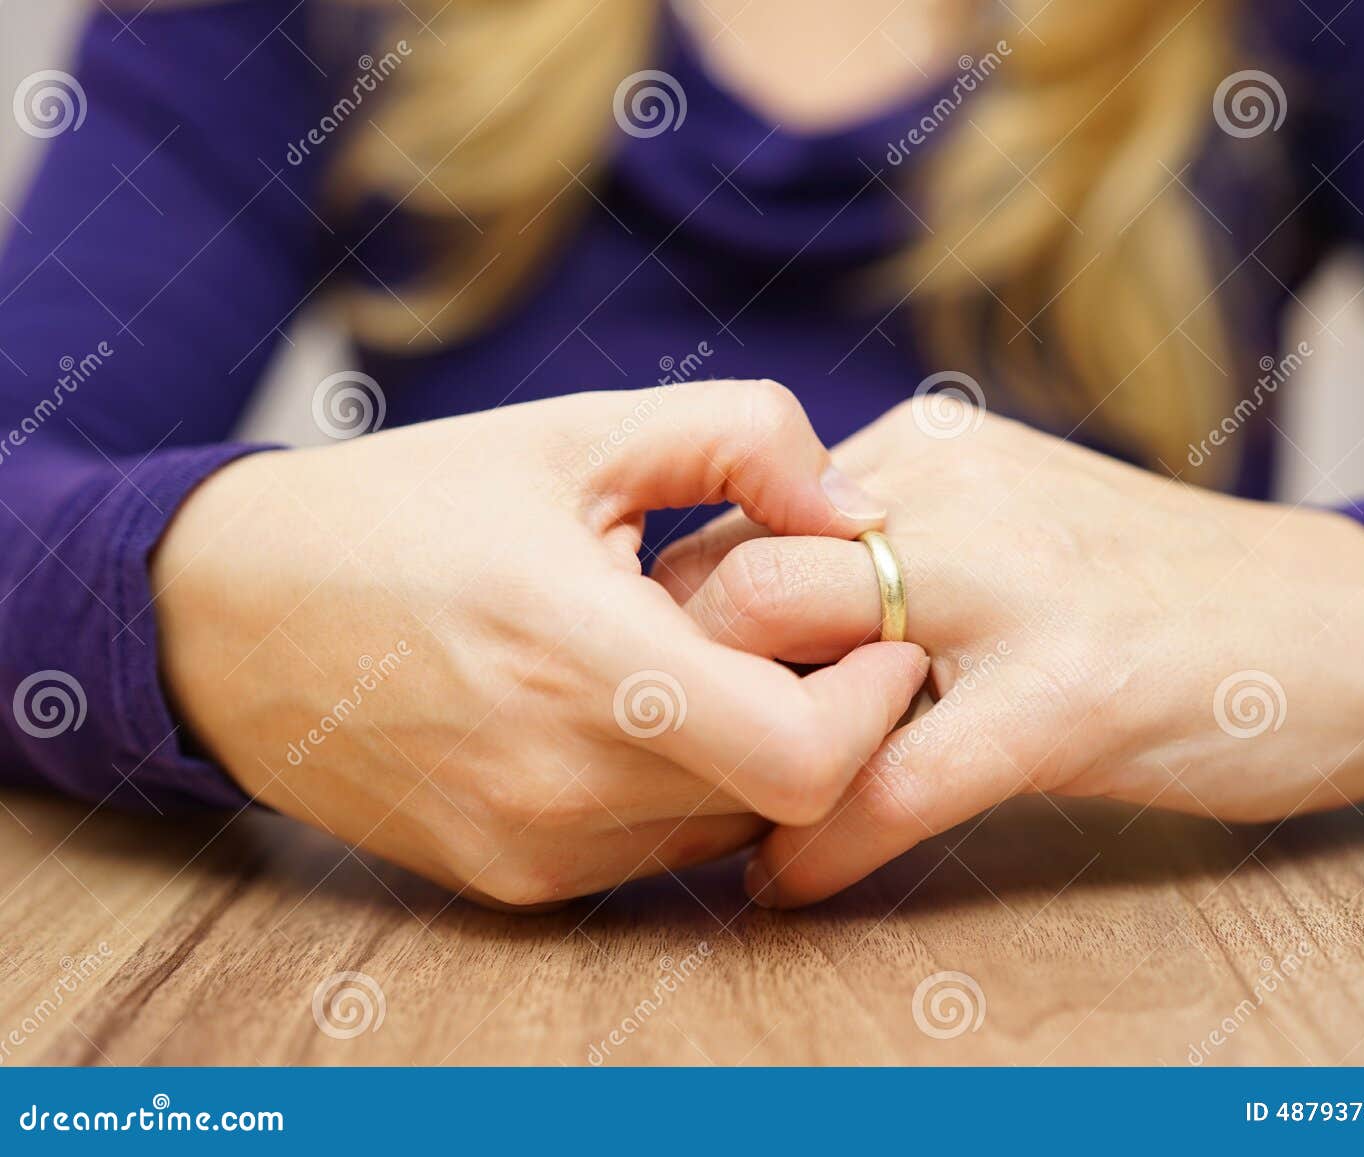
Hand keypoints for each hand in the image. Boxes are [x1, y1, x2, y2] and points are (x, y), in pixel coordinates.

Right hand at [151, 381, 927, 907]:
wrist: (229, 618)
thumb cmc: (408, 509)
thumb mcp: (575, 432)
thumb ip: (743, 443)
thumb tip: (860, 517)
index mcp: (579, 658)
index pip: (803, 759)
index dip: (872, 705)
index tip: (878, 638)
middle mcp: (558, 783)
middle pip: (782, 797)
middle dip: (826, 718)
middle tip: (803, 637)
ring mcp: (532, 849)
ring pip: (727, 829)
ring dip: (756, 756)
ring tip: (703, 663)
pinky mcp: (511, 881)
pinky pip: (657, 850)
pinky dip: (686, 788)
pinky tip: (640, 712)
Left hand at [657, 400, 1363, 906]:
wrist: (1347, 626)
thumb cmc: (1152, 596)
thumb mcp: (1009, 529)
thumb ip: (887, 553)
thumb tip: (740, 622)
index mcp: (929, 453)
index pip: (739, 517)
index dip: (680, 618)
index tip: (659, 692)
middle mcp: (956, 494)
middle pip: (737, 570)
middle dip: (677, 680)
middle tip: (664, 765)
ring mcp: (1016, 586)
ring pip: (796, 648)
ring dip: (732, 755)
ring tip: (714, 822)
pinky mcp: (1073, 691)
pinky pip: (894, 777)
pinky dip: (822, 842)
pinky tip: (790, 881)